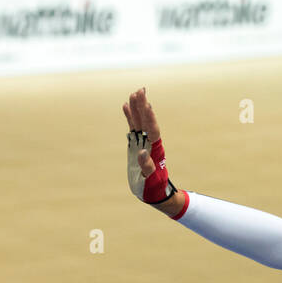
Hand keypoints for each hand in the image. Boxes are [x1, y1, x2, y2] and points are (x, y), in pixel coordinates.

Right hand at [122, 87, 186, 217]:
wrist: (153, 192)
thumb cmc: (153, 188)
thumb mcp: (150, 180)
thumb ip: (147, 166)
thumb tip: (143, 153)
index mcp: (155, 149)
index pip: (153, 129)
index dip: (149, 117)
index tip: (147, 104)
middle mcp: (150, 143)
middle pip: (147, 121)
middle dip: (143, 106)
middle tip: (140, 90)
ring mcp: (143, 142)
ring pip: (140, 121)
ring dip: (137, 108)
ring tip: (134, 94)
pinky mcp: (136, 144)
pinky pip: (133, 127)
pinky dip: (130, 117)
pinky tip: (126, 106)